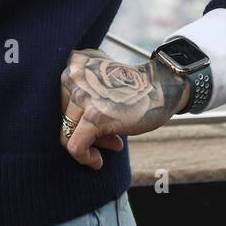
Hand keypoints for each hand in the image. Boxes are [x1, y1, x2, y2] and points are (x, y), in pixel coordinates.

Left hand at [58, 48, 190, 168]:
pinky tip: (98, 162)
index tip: (97, 127)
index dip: (79, 117)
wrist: (163, 87)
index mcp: (75, 64)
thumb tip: (70, 134)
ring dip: (87, 147)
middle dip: (84, 132)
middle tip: (107, 140)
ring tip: (109, 148)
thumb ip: (84, 97)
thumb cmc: (135, 90)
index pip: (63, 100)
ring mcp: (82, 95)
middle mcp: (74, 75)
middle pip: (64, 117)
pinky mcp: (93, 115)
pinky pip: (75, 146)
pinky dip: (85, 158)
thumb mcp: (102, 82)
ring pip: (66, 133)